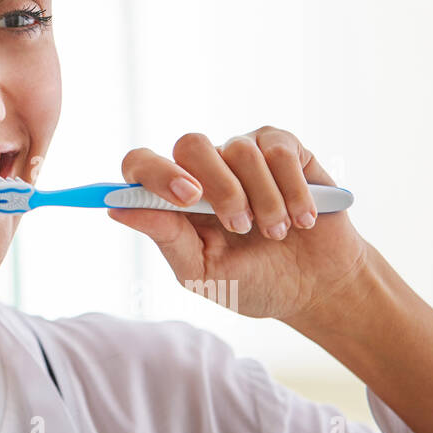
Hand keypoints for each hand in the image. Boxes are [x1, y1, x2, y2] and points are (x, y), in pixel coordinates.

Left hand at [106, 126, 371, 325]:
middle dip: (220, 189)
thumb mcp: (203, 272)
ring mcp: (242, 152)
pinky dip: (293, 191)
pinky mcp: (282, 147)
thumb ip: (164, 236)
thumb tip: (116, 209)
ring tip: (277, 233)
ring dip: (264, 201)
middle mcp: (203, 168)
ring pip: (240, 151)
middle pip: (190, 145)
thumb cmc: (252, 280)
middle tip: (240, 227)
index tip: (186, 198)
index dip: (155, 172)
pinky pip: (278, 150)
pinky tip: (302, 220)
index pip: (140, 163)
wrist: (317, 287)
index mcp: (172, 197)